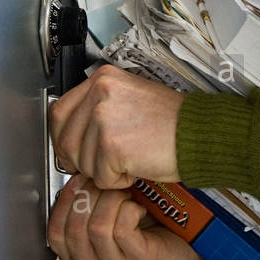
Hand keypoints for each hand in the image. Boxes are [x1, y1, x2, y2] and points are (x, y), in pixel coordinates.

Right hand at [47, 174, 204, 259]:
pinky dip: (131, 209)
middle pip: (74, 226)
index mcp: (75, 253)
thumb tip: (79, 168)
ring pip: (98, 226)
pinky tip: (139, 208)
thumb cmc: (144, 223)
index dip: (66, 198)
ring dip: (113, 200)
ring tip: (126, 194)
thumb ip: (88, 196)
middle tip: (109, 181)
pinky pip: (122, 228)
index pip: (55, 229)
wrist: (180, 243)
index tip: (80, 177)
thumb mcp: (107, 208)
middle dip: (91, 194)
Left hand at [48, 64, 183, 188]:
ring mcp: (104, 117)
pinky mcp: (112, 144)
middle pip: (66, 140)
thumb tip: (69, 136)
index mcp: (104, 78)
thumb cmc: (172, 122)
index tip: (73, 151)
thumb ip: (98, 109)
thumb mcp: (130, 99)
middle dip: (83, 160)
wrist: (200, 133)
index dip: (64, 138)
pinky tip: (138, 164)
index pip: (60, 112)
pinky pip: (101, 177)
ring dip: (105, 171)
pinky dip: (119, 180)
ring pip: (82, 162)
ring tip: (132, 157)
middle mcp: (101, 92)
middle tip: (108, 162)